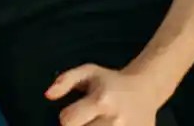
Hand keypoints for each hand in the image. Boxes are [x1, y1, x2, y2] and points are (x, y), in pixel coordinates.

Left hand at [45, 64, 167, 125]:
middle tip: (85, 121)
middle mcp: (114, 120)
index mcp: (101, 100)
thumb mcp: (88, 72)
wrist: (146, 89)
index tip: (73, 114)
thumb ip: (65, 80)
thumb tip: (48, 95)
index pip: (68, 120)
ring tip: (96, 123)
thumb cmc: (112, 82)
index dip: (66, 118)